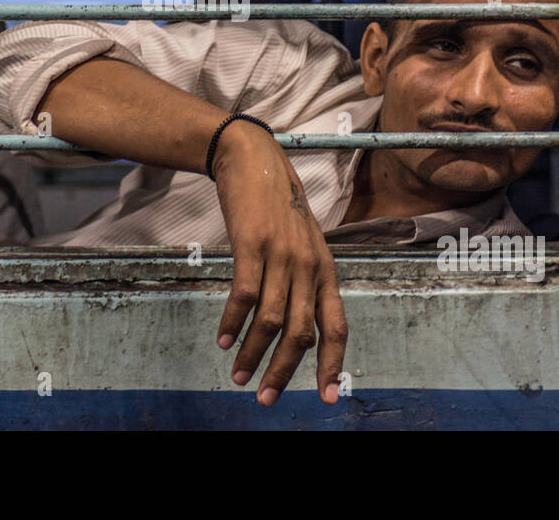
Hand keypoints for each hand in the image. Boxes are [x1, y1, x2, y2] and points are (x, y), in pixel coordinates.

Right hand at [210, 120, 346, 406]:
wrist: (255, 161)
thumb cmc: (279, 206)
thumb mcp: (304, 245)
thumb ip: (307, 285)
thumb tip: (304, 333)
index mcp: (326, 270)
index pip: (336, 326)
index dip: (332, 365)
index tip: (328, 397)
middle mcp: (309, 267)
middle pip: (301, 333)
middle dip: (284, 372)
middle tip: (265, 397)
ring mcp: (281, 255)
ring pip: (271, 321)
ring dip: (252, 353)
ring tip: (238, 375)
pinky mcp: (252, 245)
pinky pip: (243, 296)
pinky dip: (232, 322)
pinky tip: (222, 339)